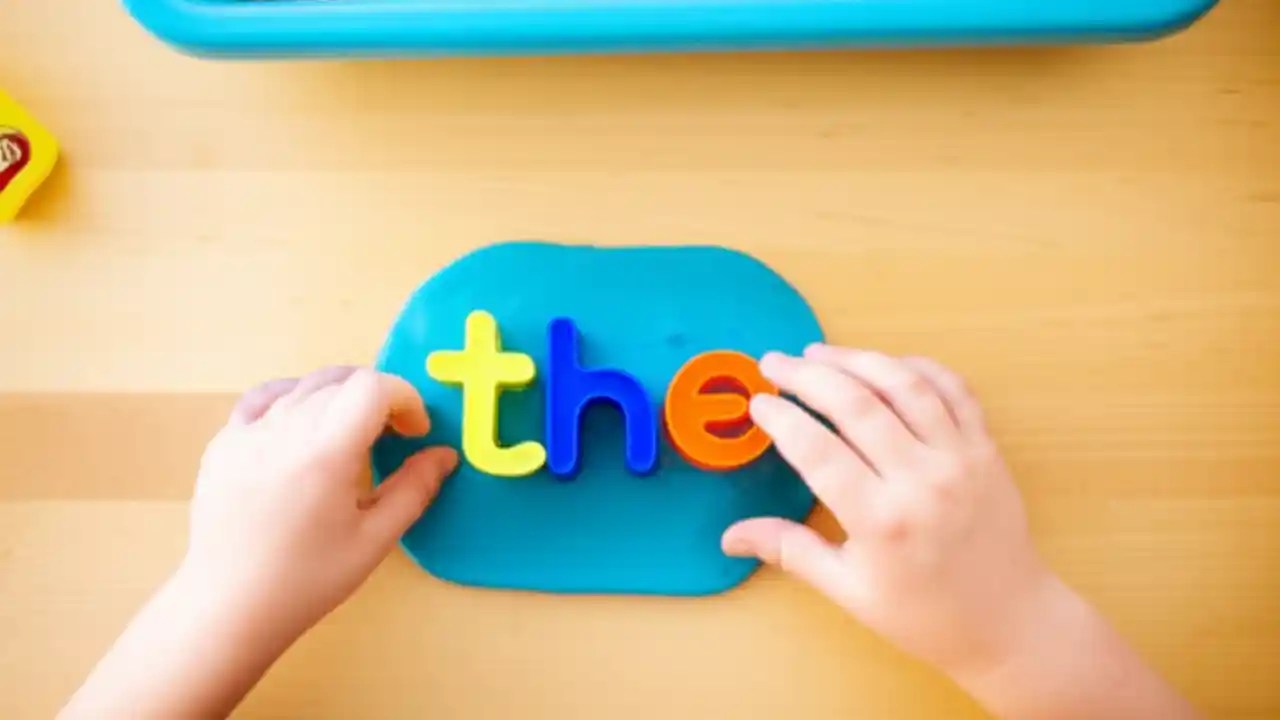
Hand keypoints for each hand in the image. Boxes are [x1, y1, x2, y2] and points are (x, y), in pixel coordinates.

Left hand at [185, 365, 458, 638]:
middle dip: (378, 399)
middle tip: (391, 438)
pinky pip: (265, 398)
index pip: (373, 387)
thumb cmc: (307, 580)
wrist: (228, 606)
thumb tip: (445, 454)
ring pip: (305, 386)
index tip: (416, 433)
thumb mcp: (374, 540)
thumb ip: (414, 489)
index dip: (406, 399)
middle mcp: (284, 429)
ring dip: (340, 398)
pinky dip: (294, 398)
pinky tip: (303, 425)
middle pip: (342, 381)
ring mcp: (247, 432)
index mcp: (325, 452)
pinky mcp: (223, 442)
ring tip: (349, 438)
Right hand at [723, 346, 1198, 719]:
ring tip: (819, 352)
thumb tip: (729, 536)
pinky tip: (884, 364)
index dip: (781, 419)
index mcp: (881, 520)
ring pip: (904, 385)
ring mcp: (959, 458)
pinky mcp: (986, 448)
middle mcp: (922, 479)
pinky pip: (953, 389)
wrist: (1010, 622)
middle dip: (807, 375)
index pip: (817, 450)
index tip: (757, 401)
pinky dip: (917, 367)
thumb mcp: (849, 591)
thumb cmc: (924, 615)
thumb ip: (790, 551)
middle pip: (856, 404)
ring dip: (857, 359)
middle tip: (773, 362)